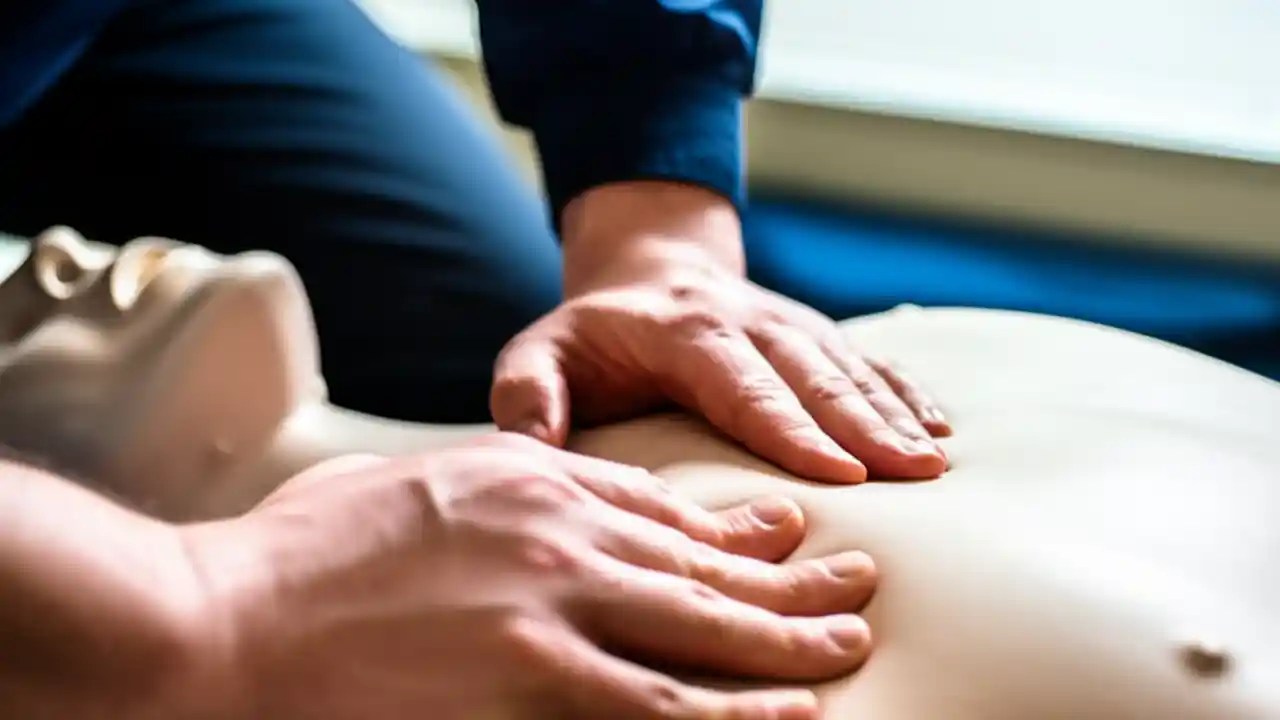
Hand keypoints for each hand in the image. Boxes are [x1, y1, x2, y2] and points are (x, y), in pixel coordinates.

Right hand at [182, 433, 876, 718]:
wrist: (221, 622)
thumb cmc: (298, 558)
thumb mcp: (414, 486)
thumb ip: (497, 482)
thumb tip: (550, 484)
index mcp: (527, 478)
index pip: (660, 501)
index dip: (734, 520)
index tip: (787, 527)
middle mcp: (559, 531)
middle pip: (705, 557)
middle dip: (793, 573)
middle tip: (861, 580)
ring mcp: (555, 604)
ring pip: (706, 624)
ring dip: (789, 637)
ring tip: (852, 643)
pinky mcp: (537, 681)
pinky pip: (666, 702)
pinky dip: (738, 711)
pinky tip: (793, 716)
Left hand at [491, 182, 949, 483]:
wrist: (647, 270)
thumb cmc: (591, 335)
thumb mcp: (538, 352)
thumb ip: (526, 394)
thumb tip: (526, 452)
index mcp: (684, 332)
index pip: (743, 385)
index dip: (791, 429)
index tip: (838, 475)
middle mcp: (747, 322)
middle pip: (811, 376)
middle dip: (864, 426)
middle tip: (912, 474)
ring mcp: (788, 324)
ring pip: (848, 368)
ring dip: (894, 413)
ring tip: (935, 461)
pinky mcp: (813, 333)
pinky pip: (868, 360)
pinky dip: (906, 392)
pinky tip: (942, 428)